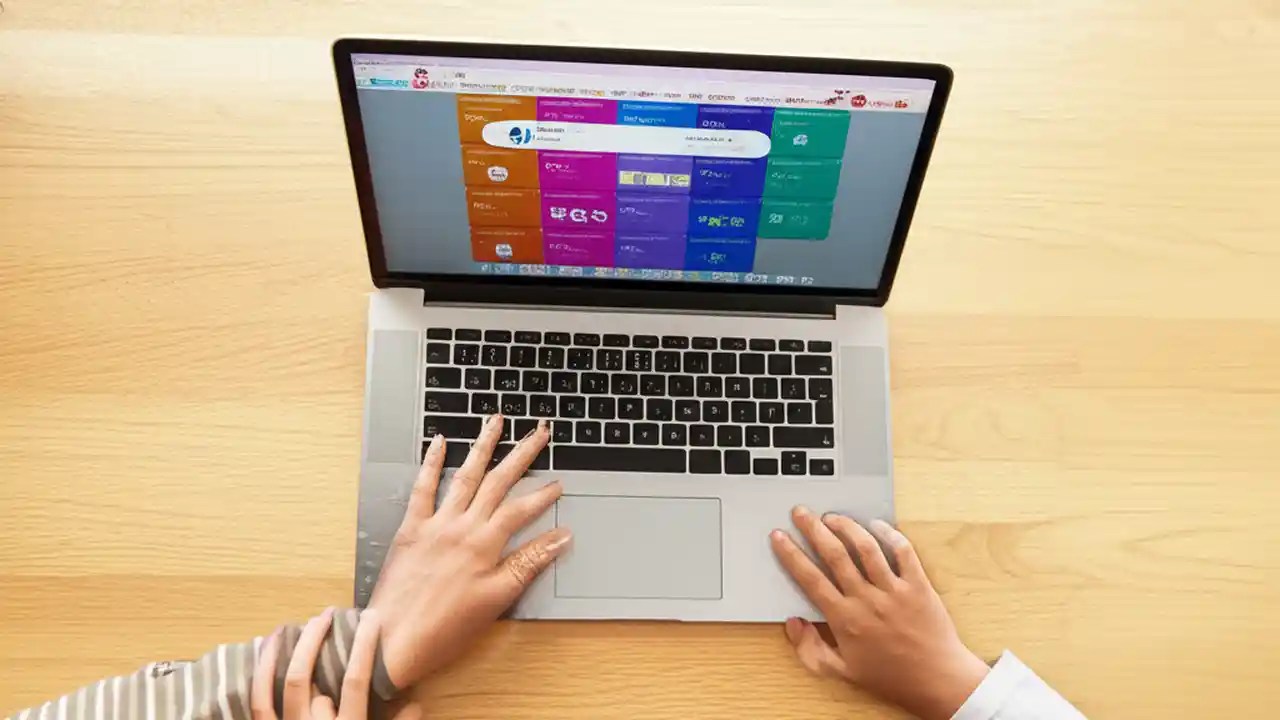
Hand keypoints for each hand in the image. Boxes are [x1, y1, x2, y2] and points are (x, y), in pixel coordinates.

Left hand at [251, 608, 420, 719]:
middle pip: (307, 679)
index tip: (372, 619)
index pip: (353, 682)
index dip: (363, 647)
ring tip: (301, 622)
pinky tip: (266, 646)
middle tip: (331, 613)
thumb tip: (417, 705)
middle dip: (318, 640)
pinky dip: (261, 671)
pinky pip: (258, 701)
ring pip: (280, 685)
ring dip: (289, 649)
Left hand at [368, 415, 568, 688]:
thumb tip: (560, 539)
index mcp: (484, 545)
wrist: (394, 640)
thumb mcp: (497, 600)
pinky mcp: (410, 529)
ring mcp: (434, 524)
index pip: (521, 510)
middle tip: (539, 432)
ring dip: (482, 446)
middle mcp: (461, 527)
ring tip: (495, 421)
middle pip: (497, 482)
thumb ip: (528, 564)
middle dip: (521, 455)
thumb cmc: (446, 628)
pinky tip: (440, 442)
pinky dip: (431, 463)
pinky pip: (422, 488)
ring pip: (464, 476)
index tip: (559, 483)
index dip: (542, 495)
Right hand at [771, 508, 988, 719]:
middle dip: (813, 529)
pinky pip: (903, 551)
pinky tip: (876, 524)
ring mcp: (893, 590)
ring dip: (846, 526)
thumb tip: (792, 623)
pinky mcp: (918, 585)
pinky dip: (889, 534)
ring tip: (832, 516)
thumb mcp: (842, 672)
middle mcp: (867, 600)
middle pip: (834, 554)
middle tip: (801, 513)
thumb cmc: (890, 678)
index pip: (810, 578)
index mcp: (844, 619)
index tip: (779, 537)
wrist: (937, 681)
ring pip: (865, 547)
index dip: (791, 554)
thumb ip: (810, 650)